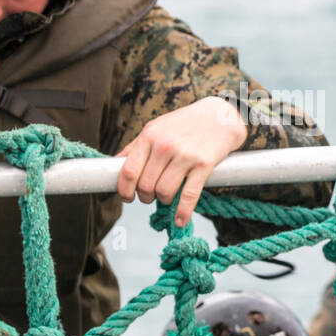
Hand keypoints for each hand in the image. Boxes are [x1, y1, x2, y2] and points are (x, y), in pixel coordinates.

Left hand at [115, 96, 248, 226]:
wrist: (220, 115)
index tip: (127, 197)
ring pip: (164, 192)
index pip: (129, 171)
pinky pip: (189, 195)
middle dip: (145, 197)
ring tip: (167, 197)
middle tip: (150, 196)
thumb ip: (136, 145)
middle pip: (145, 185)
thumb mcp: (157, 127)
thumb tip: (114, 164)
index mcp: (149, 135)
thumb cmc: (186, 123)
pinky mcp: (204, 165)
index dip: (125, 190)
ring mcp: (185, 155)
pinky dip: (183, 212)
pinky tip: (181, 219)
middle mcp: (164, 145)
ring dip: (163, 201)